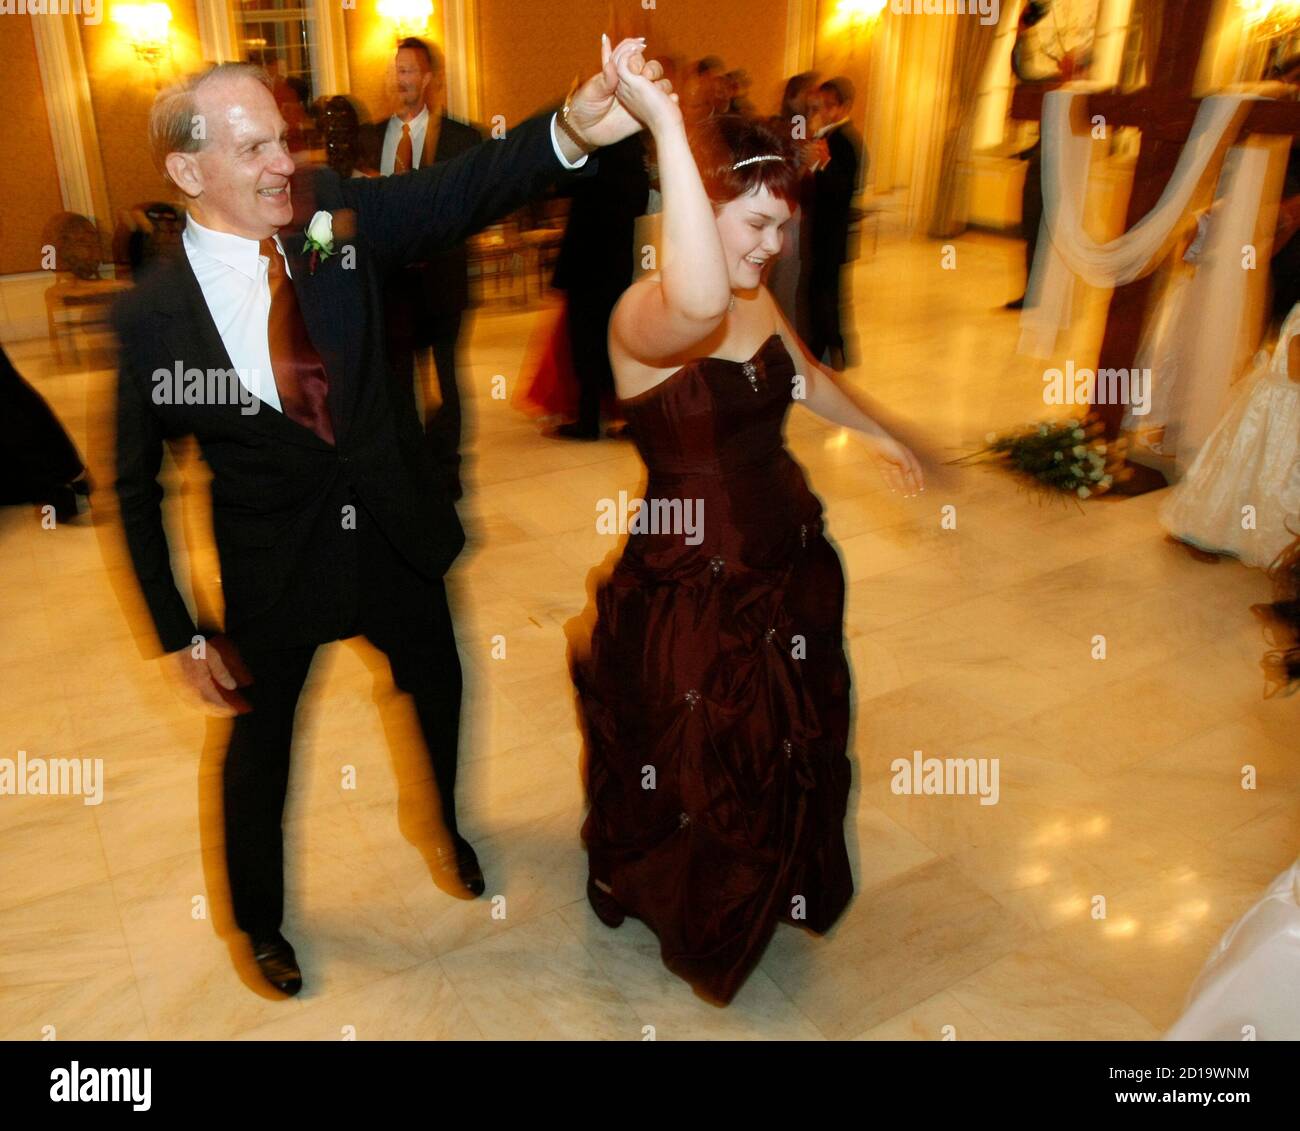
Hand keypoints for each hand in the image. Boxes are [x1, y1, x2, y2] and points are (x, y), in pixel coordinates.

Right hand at [163, 636, 250, 715]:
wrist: (174, 643)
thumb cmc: (193, 647)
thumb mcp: (212, 657)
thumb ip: (222, 673)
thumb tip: (232, 686)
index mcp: (198, 683)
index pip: (214, 702)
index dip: (224, 709)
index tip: (234, 711)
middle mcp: (188, 690)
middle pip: (204, 707)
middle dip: (217, 712)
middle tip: (229, 713)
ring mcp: (180, 690)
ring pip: (195, 706)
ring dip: (208, 710)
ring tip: (219, 710)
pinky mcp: (175, 687)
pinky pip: (187, 701)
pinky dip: (198, 705)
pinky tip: (204, 703)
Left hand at [566, 35, 675, 149]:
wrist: (586, 134)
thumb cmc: (584, 108)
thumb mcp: (591, 92)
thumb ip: (604, 79)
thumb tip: (613, 65)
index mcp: (617, 74)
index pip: (628, 56)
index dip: (634, 48)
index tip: (641, 44)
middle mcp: (630, 84)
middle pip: (648, 67)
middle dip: (650, 67)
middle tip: (644, 75)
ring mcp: (638, 98)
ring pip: (658, 84)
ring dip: (660, 82)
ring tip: (653, 86)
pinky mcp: (643, 114)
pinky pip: (661, 105)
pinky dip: (668, 99)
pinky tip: (670, 100)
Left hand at [864, 434, 924, 496]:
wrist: (874, 441)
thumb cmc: (890, 446)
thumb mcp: (901, 456)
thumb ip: (906, 466)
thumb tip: (908, 476)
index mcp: (908, 457)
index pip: (916, 470)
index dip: (919, 479)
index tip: (921, 489)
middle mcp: (901, 462)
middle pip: (907, 476)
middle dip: (911, 485)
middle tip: (913, 495)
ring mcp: (892, 465)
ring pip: (898, 478)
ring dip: (902, 487)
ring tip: (905, 495)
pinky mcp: (883, 467)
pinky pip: (888, 477)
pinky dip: (890, 483)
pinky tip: (893, 490)